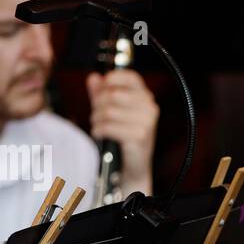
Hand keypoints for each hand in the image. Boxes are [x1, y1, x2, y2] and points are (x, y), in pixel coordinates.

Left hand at [86, 69, 158, 192]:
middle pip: (114, 94)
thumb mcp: (112, 111)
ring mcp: (147, 122)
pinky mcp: (140, 136)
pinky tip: (99, 134)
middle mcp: (150, 107)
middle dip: (98, 104)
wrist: (133, 166)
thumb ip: (102, 93)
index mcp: (146, 97)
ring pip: (109, 111)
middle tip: (95, 114)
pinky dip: (99, 130)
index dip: (111, 79)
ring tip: (97, 125)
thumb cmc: (123, 137)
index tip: (101, 88)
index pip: (129, 77)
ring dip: (97, 119)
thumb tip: (94, 77)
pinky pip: (109, 126)